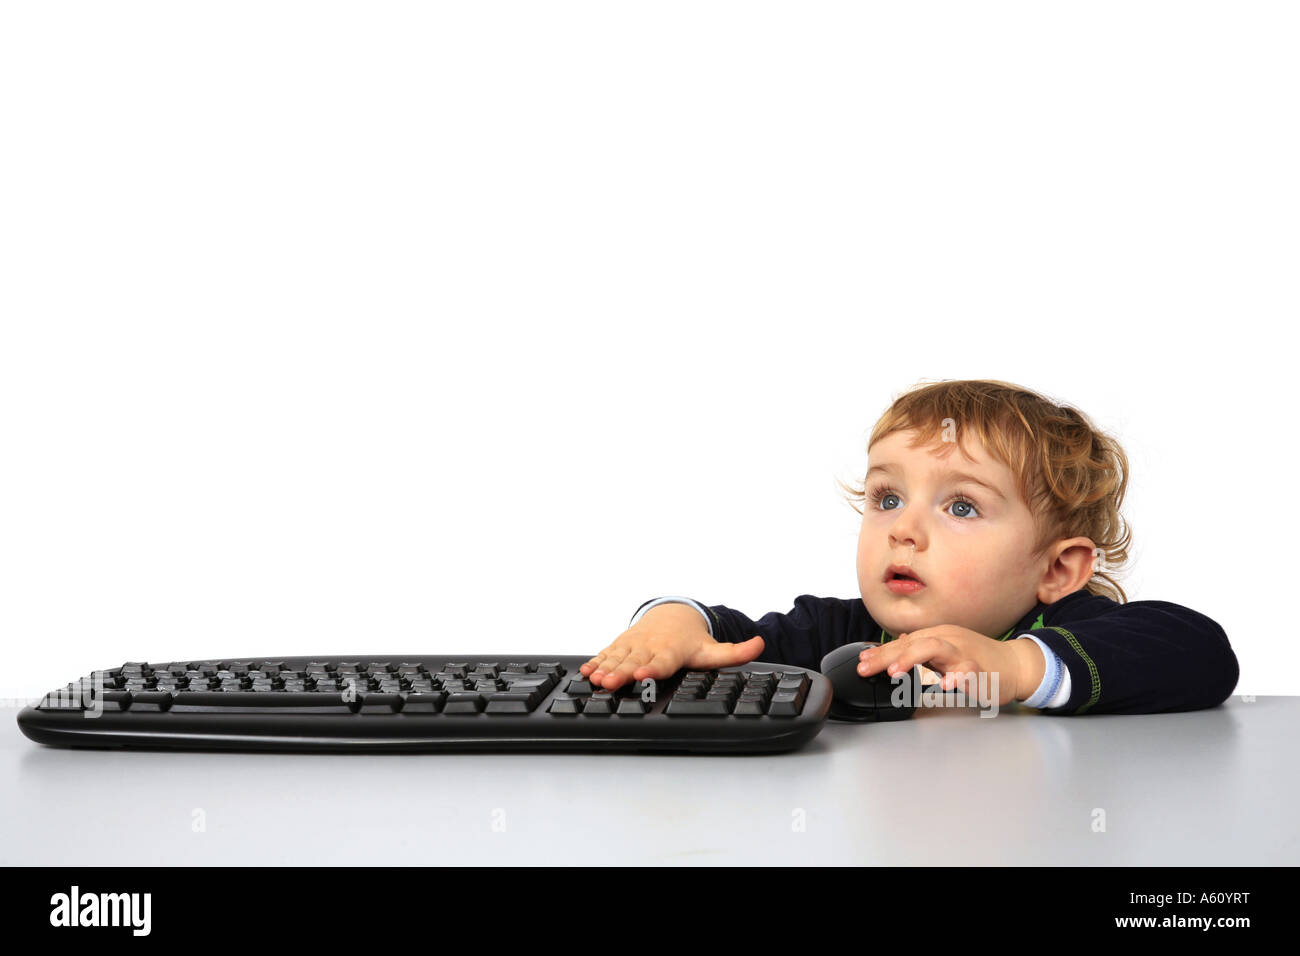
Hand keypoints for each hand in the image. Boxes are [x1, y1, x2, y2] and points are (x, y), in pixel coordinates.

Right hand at [580, 605, 765, 690]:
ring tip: (595, 679)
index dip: (652, 668)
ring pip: (618, 659)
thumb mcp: (714, 649)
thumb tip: (760, 643)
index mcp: (672, 651)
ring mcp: (634, 646)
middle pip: (635, 662)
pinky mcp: (621, 646)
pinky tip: (586, 672)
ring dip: (605, 668)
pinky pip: (607, 654)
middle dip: (621, 672)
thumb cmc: (690, 640)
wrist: (670, 616)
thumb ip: (736, 653)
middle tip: (609, 682)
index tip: (643, 673)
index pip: (662, 662)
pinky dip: (596, 662)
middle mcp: (650, 648)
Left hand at [856, 624, 1029, 707]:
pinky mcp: (981, 669)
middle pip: (913, 642)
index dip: (879, 653)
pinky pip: (967, 671)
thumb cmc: (977, 659)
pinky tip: (945, 685)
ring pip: (936, 647)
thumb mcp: (943, 652)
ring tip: (896, 671)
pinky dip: (955, 677)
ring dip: (913, 657)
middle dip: (887, 655)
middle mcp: (948, 640)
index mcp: (937, 636)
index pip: (902, 643)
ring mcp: (964, 653)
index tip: (860, 664)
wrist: (1015, 664)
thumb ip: (918, 651)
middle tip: (867, 668)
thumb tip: (892, 648)